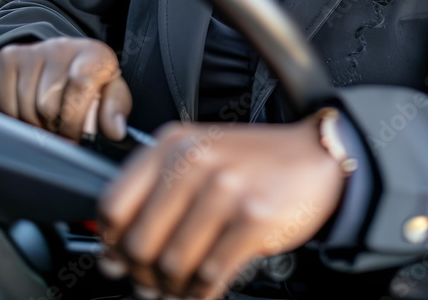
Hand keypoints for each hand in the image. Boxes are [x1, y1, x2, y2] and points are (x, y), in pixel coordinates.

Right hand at [0, 37, 131, 140]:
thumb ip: (115, 110)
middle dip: (56, 128)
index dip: (75, 120)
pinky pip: (7, 105)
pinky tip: (32, 112)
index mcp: (94, 54)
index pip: (80, 85)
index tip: (78, 136)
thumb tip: (115, 132)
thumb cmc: (93, 82)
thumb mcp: (111, 93)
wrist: (66, 60)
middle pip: (48, 104)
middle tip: (64, 129)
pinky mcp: (8, 58)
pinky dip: (18, 118)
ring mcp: (33, 51)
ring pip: (26, 108)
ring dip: (37, 126)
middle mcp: (62, 47)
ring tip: (50, 120)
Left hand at [97, 118, 345, 298]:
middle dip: (141, 274)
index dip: (111, 242)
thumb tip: (113, 254)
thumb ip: (155, 192)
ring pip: (171, 265)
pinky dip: (202, 293)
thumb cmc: (254, 162)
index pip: (112, 204)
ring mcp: (225, 188)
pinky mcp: (253, 218)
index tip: (119, 258)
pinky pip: (209, 276)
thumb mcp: (199, 155)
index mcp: (172, 143)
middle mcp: (194, 160)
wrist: (316, 156)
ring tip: (181, 288)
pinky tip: (206, 289)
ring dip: (172, 289)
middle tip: (152, 282)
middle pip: (138, 243)